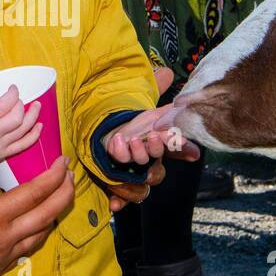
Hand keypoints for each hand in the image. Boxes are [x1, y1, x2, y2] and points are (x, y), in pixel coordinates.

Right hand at [0, 86, 42, 166]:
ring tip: (37, 106)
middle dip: (21, 104)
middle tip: (18, 99)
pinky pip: (23, 146)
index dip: (13, 93)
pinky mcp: (2, 155)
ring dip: (33, 116)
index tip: (13, 88)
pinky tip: (39, 125)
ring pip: (23, 130)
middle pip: (17, 117)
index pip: (4, 104)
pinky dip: (34, 135)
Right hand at [0, 156, 73, 275]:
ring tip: (56, 198)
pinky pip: (26, 249)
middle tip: (70, 177)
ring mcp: (3, 257)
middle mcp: (4, 237)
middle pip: (48, 213)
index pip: (33, 193)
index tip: (63, 163)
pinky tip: (33, 224)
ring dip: (53, 214)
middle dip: (64, 193)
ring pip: (41, 233)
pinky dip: (36, 233)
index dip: (53, 176)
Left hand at [102, 104, 179, 165]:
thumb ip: (173, 112)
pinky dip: (120, 149)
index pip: (177, 146)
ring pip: (141, 158)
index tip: (183, 141)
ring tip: (135, 139)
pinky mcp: (122, 156)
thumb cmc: (144, 125)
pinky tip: (119, 138)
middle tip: (155, 135)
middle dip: (157, 145)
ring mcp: (137, 155)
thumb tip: (186, 103)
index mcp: (164, 141)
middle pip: (158, 152)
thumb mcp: (159, 114)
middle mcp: (152, 151)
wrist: (123, 129)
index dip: (182, 146)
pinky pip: (122, 157)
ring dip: (138, 149)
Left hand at [105, 66, 199, 211]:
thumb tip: (168, 73)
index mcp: (157, 146)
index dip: (169, 146)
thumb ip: (155, 89)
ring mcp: (134, 176)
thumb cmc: (128, 122)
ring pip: (140, 187)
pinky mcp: (118, 186)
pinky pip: (123, 199)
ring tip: (118, 152)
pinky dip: (119, 200)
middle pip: (155, 171)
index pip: (172, 149)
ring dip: (130, 174)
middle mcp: (149, 164)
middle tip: (136, 140)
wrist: (103, 133)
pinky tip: (113, 202)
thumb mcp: (140, 103)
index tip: (159, 136)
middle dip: (146, 154)